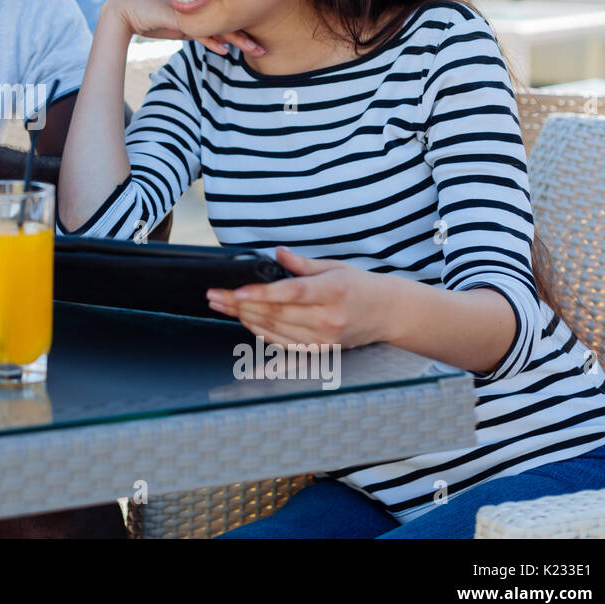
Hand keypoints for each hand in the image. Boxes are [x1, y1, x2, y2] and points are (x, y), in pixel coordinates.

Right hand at [110, 0, 264, 56]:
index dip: (242, 29)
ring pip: (216, 24)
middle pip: (227, 19)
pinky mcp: (175, 17)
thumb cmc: (152, 19)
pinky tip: (223, 50)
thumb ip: (196, 30)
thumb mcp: (179, 27)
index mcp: (200, 6)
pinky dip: (211, 41)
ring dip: (236, 39)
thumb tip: (215, 40)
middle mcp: (197, 6)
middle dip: (246, 36)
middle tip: (263, 49)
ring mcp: (187, 10)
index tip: (257, 43)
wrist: (125, 13)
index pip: (226, 16)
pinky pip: (197, 30)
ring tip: (254, 50)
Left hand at [206, 247, 395, 347]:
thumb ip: (303, 264)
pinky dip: (261, 332)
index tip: (235, 291)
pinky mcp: (320, 349)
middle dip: (240, 304)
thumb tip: (278, 254)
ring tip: (222, 306)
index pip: (290, 294)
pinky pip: (283, 342)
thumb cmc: (362, 287)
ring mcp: (324, 337)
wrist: (389, 313)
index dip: (260, 293)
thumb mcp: (335, 266)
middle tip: (215, 295)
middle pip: (275, 312)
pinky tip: (244, 321)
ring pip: (275, 329)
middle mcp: (328, 318)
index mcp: (333, 292)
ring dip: (244, 317)